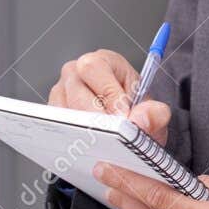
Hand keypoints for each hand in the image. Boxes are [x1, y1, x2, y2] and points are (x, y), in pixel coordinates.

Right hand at [48, 48, 170, 144]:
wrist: (128, 130)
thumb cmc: (136, 113)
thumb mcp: (154, 113)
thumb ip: (155, 114)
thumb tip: (139, 119)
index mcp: (104, 62)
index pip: (95, 68)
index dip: (108, 94)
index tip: (122, 117)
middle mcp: (77, 72)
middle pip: (75, 91)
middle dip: (95, 117)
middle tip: (112, 136)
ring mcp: (61, 92)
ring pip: (63, 111)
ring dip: (82, 129)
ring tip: (102, 144)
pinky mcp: (53, 112)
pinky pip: (55, 125)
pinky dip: (71, 137)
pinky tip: (88, 146)